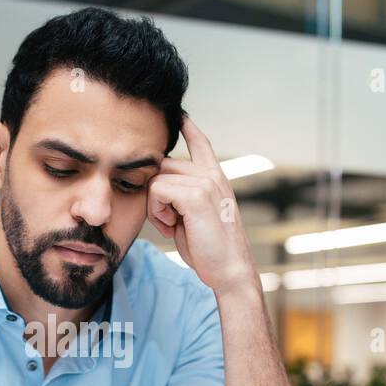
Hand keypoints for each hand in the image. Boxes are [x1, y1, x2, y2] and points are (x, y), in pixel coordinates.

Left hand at [147, 116, 258, 296]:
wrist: (229, 271)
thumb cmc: (209, 249)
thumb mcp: (194, 217)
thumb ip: (180, 195)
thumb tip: (157, 183)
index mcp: (215, 178)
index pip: (201, 144)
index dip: (188, 128)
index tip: (180, 114)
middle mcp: (212, 175)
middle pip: (162, 165)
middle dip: (156, 193)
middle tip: (171, 221)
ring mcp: (205, 182)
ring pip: (156, 178)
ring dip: (155, 205)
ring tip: (174, 225)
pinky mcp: (196, 195)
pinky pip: (157, 191)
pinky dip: (157, 212)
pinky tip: (173, 227)